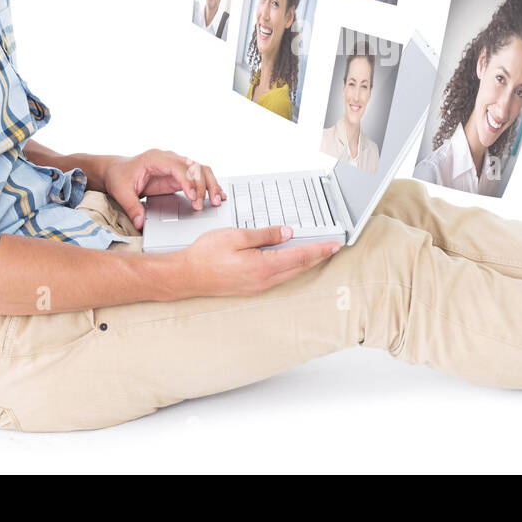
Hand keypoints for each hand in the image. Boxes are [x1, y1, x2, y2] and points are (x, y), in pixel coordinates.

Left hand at [103, 149, 225, 230]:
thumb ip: (132, 207)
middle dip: (203, 185)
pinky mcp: (179, 174)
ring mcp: (176, 165)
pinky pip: (199, 176)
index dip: (188, 181)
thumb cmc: (119, 176)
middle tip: (204, 204)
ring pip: (201, 169)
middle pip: (194, 166)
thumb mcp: (121, 192)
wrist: (117, 170)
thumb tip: (140, 223)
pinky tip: (217, 195)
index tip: (193, 197)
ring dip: (211, 184)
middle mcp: (169, 158)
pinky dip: (209, 184)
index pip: (178, 167)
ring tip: (217, 200)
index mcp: (155, 158)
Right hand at [173, 225, 340, 296]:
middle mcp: (263, 280)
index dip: (319, 250)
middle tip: (332, 248)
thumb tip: (286, 233)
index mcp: (263, 266)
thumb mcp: (236, 236)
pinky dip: (291, 268)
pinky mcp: (251, 288)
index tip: (334, 245)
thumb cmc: (205, 255)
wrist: (186, 276)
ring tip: (317, 253)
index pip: (300, 256)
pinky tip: (292, 261)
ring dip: (305, 263)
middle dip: (318, 257)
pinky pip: (279, 277)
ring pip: (290, 274)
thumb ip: (264, 235)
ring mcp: (257, 287)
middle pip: (299, 267)